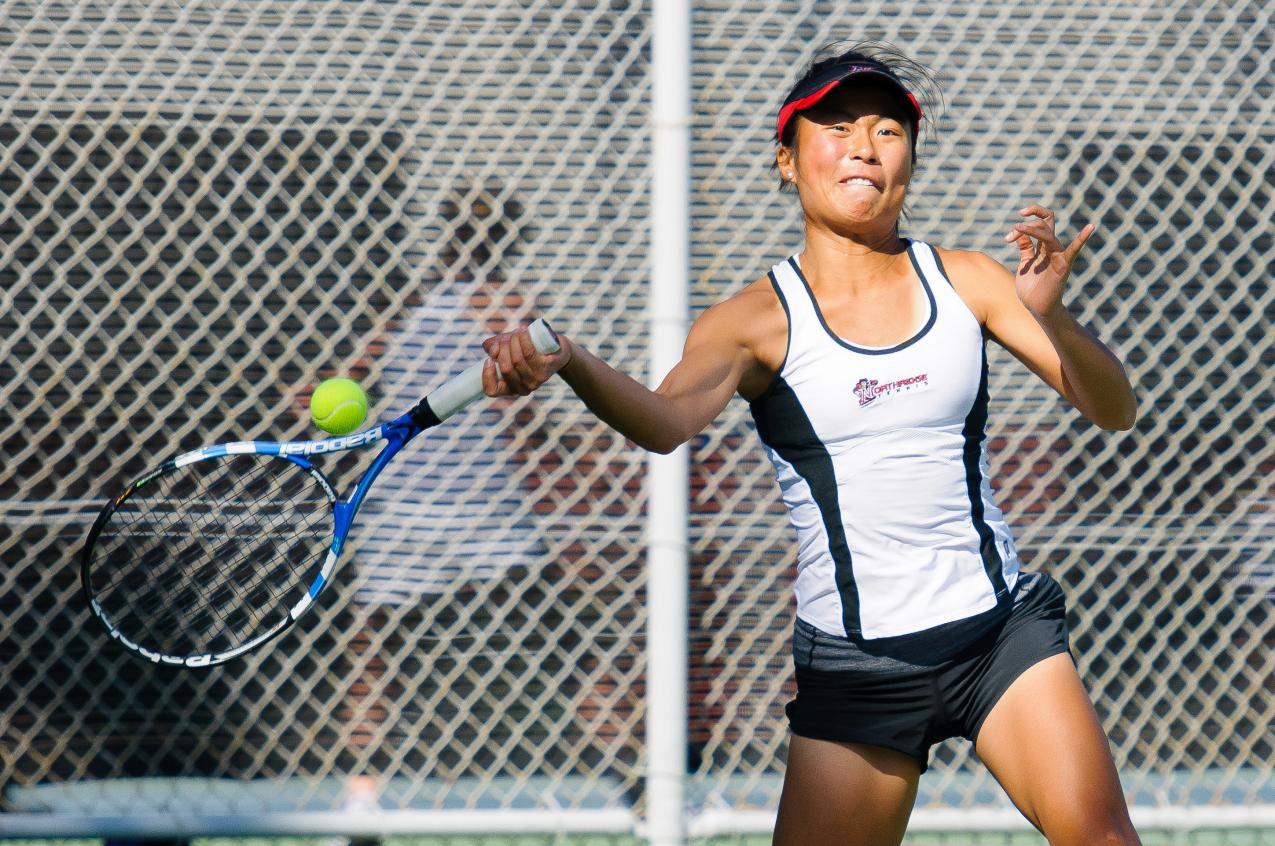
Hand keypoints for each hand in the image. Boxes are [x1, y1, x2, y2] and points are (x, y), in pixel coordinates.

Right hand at [481, 324, 573, 395]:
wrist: (556, 348)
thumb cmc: (527, 349)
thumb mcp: (507, 348)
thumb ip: (494, 347)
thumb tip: (488, 347)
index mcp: (509, 387)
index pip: (492, 390)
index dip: (487, 375)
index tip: (488, 359)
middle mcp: (523, 388)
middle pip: (506, 368)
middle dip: (502, 348)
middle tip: (506, 338)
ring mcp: (536, 380)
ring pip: (517, 360)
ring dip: (513, 341)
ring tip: (516, 332)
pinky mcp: (546, 369)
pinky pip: (529, 353)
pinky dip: (524, 339)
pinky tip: (523, 331)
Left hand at [1004, 204, 1095, 319]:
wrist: (1037, 308)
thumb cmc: (1032, 289)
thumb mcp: (1025, 264)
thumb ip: (1026, 249)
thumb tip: (1020, 234)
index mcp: (1042, 248)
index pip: (1041, 223)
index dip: (1029, 219)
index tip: (1012, 228)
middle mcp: (1051, 248)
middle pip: (1044, 224)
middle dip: (1026, 224)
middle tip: (1010, 235)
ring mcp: (1058, 256)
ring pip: (1048, 233)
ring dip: (1031, 228)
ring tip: (1016, 229)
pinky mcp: (1063, 266)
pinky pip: (1074, 250)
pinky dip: (1082, 238)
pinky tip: (1090, 227)